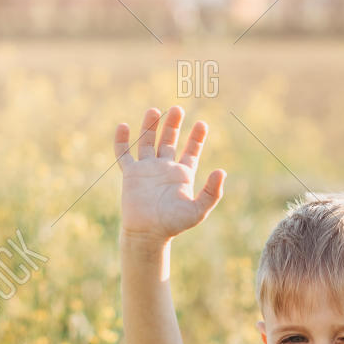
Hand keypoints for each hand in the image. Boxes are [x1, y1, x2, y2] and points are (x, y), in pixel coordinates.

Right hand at [114, 106, 225, 242]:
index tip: (202, 124)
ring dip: (150, 126)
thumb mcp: (198, 209)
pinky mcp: (131, 174)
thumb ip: (212, 192)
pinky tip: (124, 127)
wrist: (148, 233)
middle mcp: (164, 169)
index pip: (191, 151)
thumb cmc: (173, 224)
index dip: (196, 137)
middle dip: (173, 125)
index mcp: (182, 175)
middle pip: (169, 141)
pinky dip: (122, 140)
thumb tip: (221, 171)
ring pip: (147, 142)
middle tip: (178, 109)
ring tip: (154, 111)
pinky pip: (124, 154)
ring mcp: (147, 170)